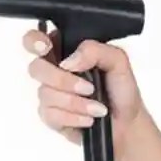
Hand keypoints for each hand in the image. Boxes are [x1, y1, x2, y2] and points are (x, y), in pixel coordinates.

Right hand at [23, 28, 143, 145]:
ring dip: (76, 102)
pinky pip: (50, 114)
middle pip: (36, 68)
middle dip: (62, 80)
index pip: (37, 38)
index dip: (34, 41)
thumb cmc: (121, 89)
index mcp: (67, 50)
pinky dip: (74, 117)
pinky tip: (88, 118)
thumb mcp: (118, 61)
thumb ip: (94, 51)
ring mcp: (50, 93)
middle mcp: (54, 69)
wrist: (126, 122)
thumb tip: (69, 61)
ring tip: (97, 106)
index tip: (46, 47)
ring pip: (45, 94)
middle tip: (88, 88)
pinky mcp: (50, 115)